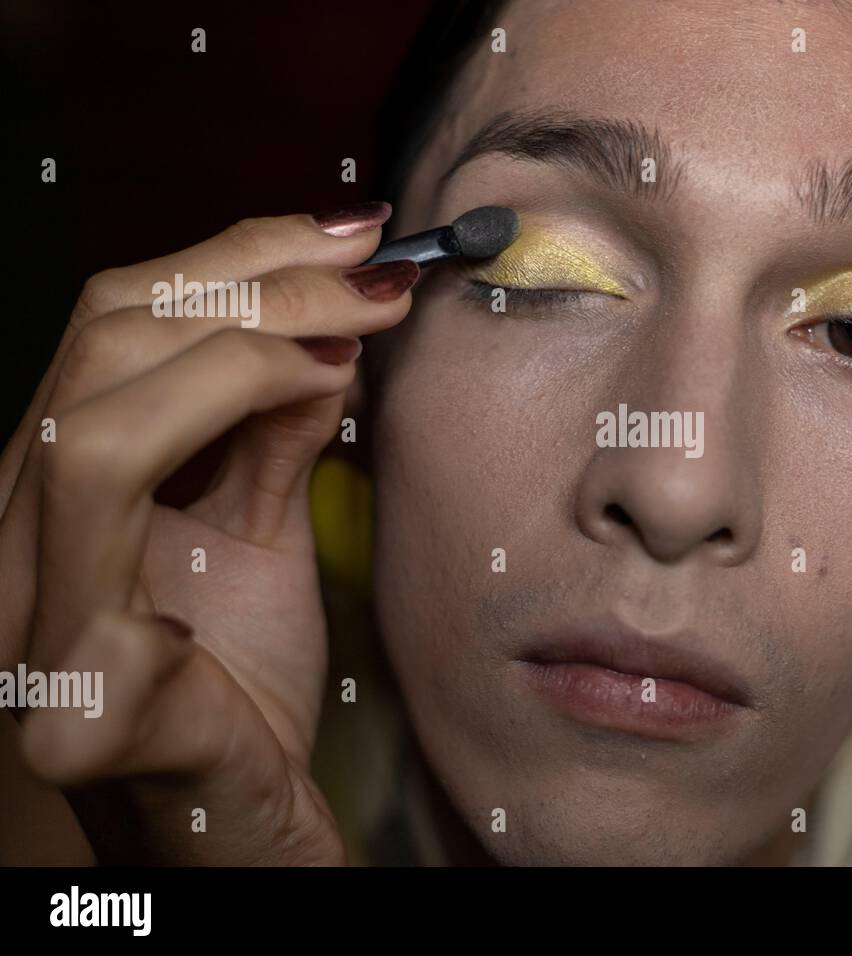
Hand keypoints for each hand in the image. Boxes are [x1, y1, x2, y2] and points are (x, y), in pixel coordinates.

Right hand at [0, 205, 413, 863]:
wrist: (250, 826)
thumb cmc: (245, 687)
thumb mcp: (262, 531)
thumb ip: (273, 434)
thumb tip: (321, 333)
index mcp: (53, 490)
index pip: (116, 323)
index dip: (233, 254)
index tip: (354, 237)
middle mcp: (10, 530)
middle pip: (101, 334)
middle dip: (254, 277)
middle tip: (375, 276)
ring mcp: (20, 601)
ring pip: (91, 395)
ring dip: (244, 330)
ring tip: (355, 328)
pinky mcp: (66, 669)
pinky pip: (108, 483)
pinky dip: (218, 404)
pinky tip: (318, 391)